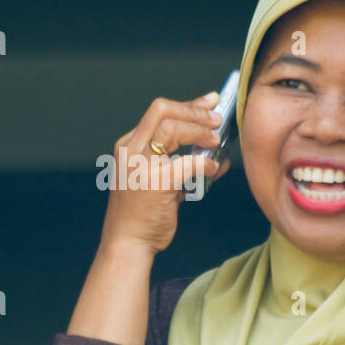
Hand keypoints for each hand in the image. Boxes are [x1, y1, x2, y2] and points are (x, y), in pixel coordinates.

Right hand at [99, 90, 231, 256]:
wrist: (128, 242)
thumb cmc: (143, 212)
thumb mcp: (153, 177)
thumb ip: (176, 160)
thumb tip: (212, 148)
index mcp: (128, 145)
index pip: (158, 111)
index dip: (188, 104)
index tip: (210, 102)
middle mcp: (130, 151)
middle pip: (163, 112)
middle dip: (195, 112)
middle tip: (216, 120)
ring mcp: (140, 166)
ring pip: (173, 130)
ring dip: (199, 132)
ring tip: (216, 140)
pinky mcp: (156, 183)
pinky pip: (188, 163)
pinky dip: (205, 164)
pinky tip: (214, 168)